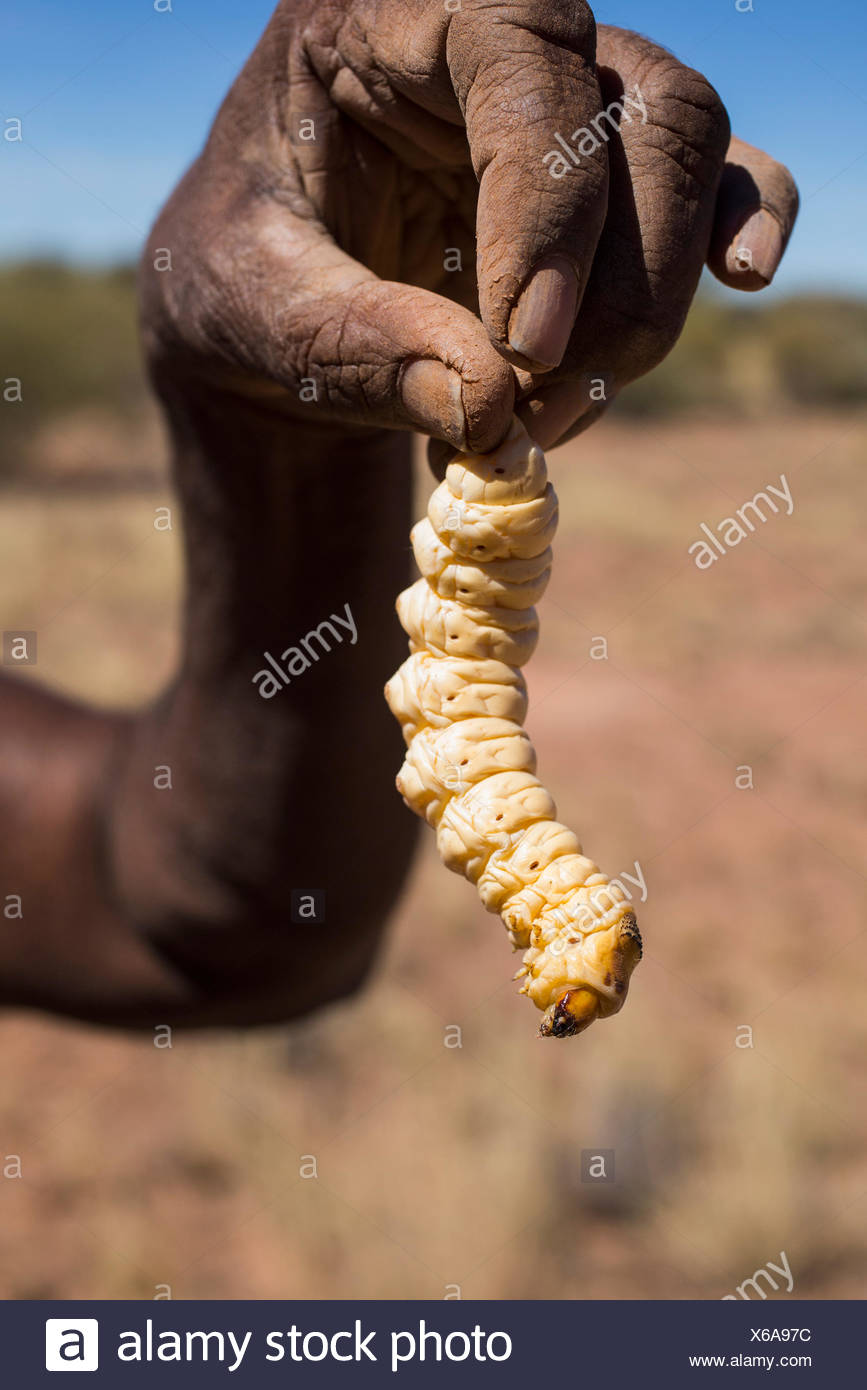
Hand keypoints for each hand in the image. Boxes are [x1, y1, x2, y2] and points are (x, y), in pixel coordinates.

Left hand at [142, 1, 797, 460]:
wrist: (265, 319)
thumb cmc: (245, 290)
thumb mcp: (261, 314)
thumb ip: (361, 349)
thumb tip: (490, 407)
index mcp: (384, 13)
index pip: (520, 51)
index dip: (547, 199)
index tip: (526, 343)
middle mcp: (493, 38)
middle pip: (636, 109)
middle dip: (612, 281)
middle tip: (540, 402)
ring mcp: (565, 102)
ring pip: (682, 156)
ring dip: (647, 307)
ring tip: (555, 415)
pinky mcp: (607, 180)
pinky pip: (713, 175)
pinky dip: (740, 223)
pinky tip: (744, 275)